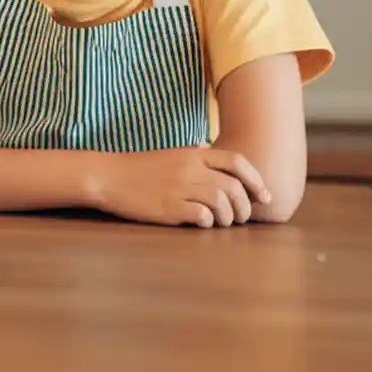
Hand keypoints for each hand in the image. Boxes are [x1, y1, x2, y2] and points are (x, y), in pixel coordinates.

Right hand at [93, 145, 270, 227]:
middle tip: (242, 217)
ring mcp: (179, 187)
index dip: (257, 180)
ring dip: (228, 217)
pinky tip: (202, 223)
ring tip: (222, 222)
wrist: (108, 177)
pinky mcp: (168, 206)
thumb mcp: (169, 154)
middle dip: (245, 206)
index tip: (264, 196)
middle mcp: (190, 168)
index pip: (237, 161)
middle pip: (234, 186)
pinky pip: (201, 215)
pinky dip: (208, 222)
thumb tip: (208, 148)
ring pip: (222, 202)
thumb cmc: (139, 168)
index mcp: (193, 154)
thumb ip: (193, 153)